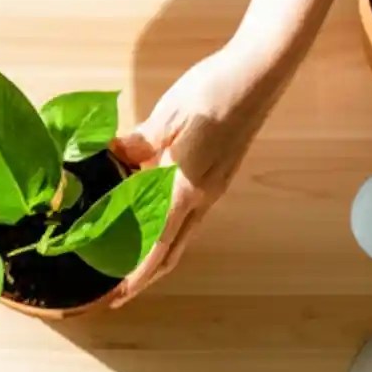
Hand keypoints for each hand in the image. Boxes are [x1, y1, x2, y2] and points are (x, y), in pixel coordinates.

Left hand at [109, 45, 282, 307]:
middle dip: (146, 277)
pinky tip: (147, 215)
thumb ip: (138, 145)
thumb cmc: (214, 90)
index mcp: (187, 187)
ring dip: (156, 253)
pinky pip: (188, 213)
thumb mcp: (166, 116)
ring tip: (127, 259)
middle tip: (118, 291)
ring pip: (182, 234)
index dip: (137, 278)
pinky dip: (166, 225)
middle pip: (173, 251)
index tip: (118, 298)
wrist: (260, 73)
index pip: (158, 246)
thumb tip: (112, 159)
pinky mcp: (218, 175)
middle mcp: (204, 196)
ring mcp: (215, 187)